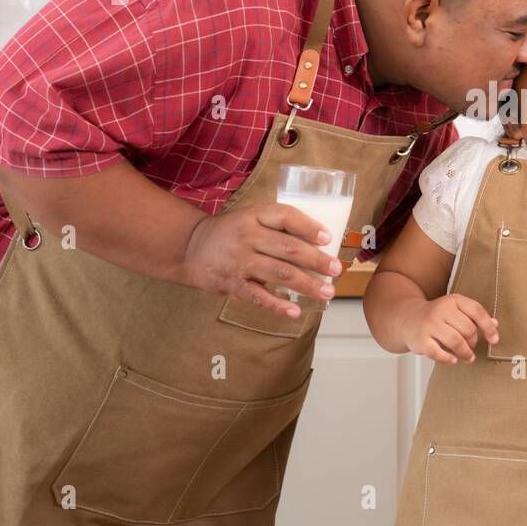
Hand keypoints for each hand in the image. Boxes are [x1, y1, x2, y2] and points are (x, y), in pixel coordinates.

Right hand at [182, 204, 344, 318]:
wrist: (190, 248)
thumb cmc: (232, 232)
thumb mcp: (251, 218)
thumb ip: (278, 226)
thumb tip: (320, 243)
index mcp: (254, 215)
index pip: (286, 216)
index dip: (309, 226)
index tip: (328, 237)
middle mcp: (247, 236)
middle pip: (288, 248)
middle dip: (316, 260)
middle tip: (336, 269)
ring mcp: (239, 261)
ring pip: (279, 273)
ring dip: (307, 284)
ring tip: (327, 292)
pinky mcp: (232, 284)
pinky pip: (259, 296)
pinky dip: (278, 305)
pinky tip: (295, 311)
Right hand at [400, 294, 498, 365]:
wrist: (408, 318)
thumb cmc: (437, 317)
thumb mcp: (456, 310)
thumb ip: (474, 317)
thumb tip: (495, 324)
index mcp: (453, 300)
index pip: (477, 311)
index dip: (488, 327)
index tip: (494, 340)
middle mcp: (441, 309)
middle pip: (468, 329)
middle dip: (474, 342)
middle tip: (472, 348)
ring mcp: (429, 324)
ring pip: (456, 341)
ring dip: (466, 353)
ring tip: (469, 357)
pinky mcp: (420, 339)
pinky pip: (438, 352)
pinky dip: (448, 358)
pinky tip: (453, 360)